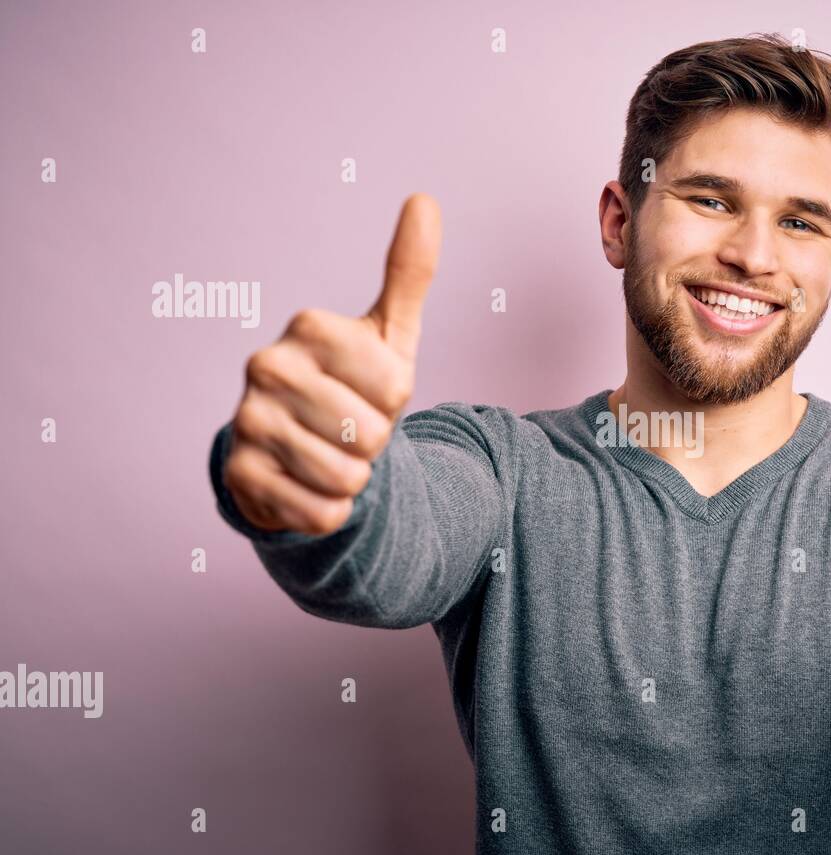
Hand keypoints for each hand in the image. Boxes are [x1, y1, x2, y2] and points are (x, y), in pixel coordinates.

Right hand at [223, 194, 441, 534]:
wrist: (297, 451)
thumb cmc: (352, 387)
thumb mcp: (389, 335)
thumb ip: (408, 272)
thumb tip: (425, 200)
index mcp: (309, 327)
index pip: (396, 388)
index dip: (395, 401)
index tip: (369, 391)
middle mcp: (266, 366)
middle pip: (374, 435)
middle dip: (375, 445)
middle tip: (349, 429)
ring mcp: (246, 421)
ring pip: (348, 477)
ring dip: (354, 479)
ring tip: (330, 455)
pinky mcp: (239, 477)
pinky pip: (321, 513)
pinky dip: (330, 511)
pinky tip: (308, 486)